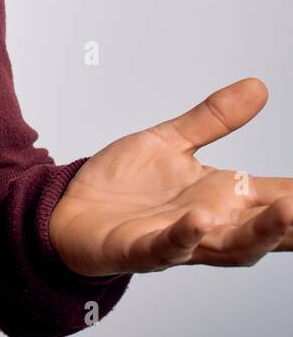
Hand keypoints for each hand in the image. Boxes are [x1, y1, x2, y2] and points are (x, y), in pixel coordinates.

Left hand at [49, 77, 292, 276]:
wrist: (65, 211)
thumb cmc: (120, 187)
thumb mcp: (169, 142)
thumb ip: (213, 119)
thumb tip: (259, 87)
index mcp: (222, 199)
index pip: (282, 199)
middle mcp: (209, 224)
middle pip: (269, 230)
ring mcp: (177, 240)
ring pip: (230, 247)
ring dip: (260, 232)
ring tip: (285, 210)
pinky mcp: (138, 249)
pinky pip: (167, 248)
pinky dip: (185, 237)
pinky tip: (200, 220)